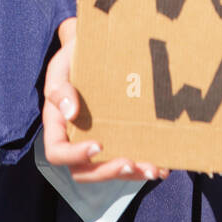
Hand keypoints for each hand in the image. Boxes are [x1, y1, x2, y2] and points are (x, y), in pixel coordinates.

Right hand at [42, 17, 169, 183]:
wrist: (95, 47)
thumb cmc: (74, 57)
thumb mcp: (61, 67)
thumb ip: (60, 88)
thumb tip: (70, 112)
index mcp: (58, 125)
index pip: (57, 152)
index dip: (75, 155)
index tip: (98, 146)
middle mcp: (76, 139)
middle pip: (84, 170)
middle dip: (108, 172)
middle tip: (131, 164)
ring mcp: (98, 139)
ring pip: (109, 169)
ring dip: (131, 174)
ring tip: (154, 169)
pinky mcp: (118, 136)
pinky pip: (128, 158)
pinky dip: (144, 165)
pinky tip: (164, 168)